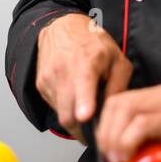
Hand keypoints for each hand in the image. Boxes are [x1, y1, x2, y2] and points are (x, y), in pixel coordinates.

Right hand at [34, 13, 132, 142]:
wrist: (61, 27)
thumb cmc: (92, 43)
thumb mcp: (117, 59)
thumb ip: (119, 87)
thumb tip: (113, 113)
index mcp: (86, 61)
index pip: (82, 83)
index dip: (84, 102)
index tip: (85, 115)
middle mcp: (63, 70)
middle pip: (68, 113)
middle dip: (82, 130)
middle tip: (95, 134)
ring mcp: (49, 78)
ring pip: (61, 114)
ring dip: (74, 119)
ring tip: (86, 108)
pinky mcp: (41, 85)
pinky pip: (54, 107)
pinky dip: (66, 109)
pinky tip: (74, 97)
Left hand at [94, 82, 160, 161]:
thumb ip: (141, 139)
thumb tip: (109, 152)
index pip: (119, 100)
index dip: (105, 125)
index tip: (104, 150)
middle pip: (118, 102)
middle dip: (106, 131)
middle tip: (108, 157)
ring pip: (126, 109)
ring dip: (114, 138)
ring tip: (117, 160)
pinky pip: (142, 124)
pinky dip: (127, 141)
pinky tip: (128, 158)